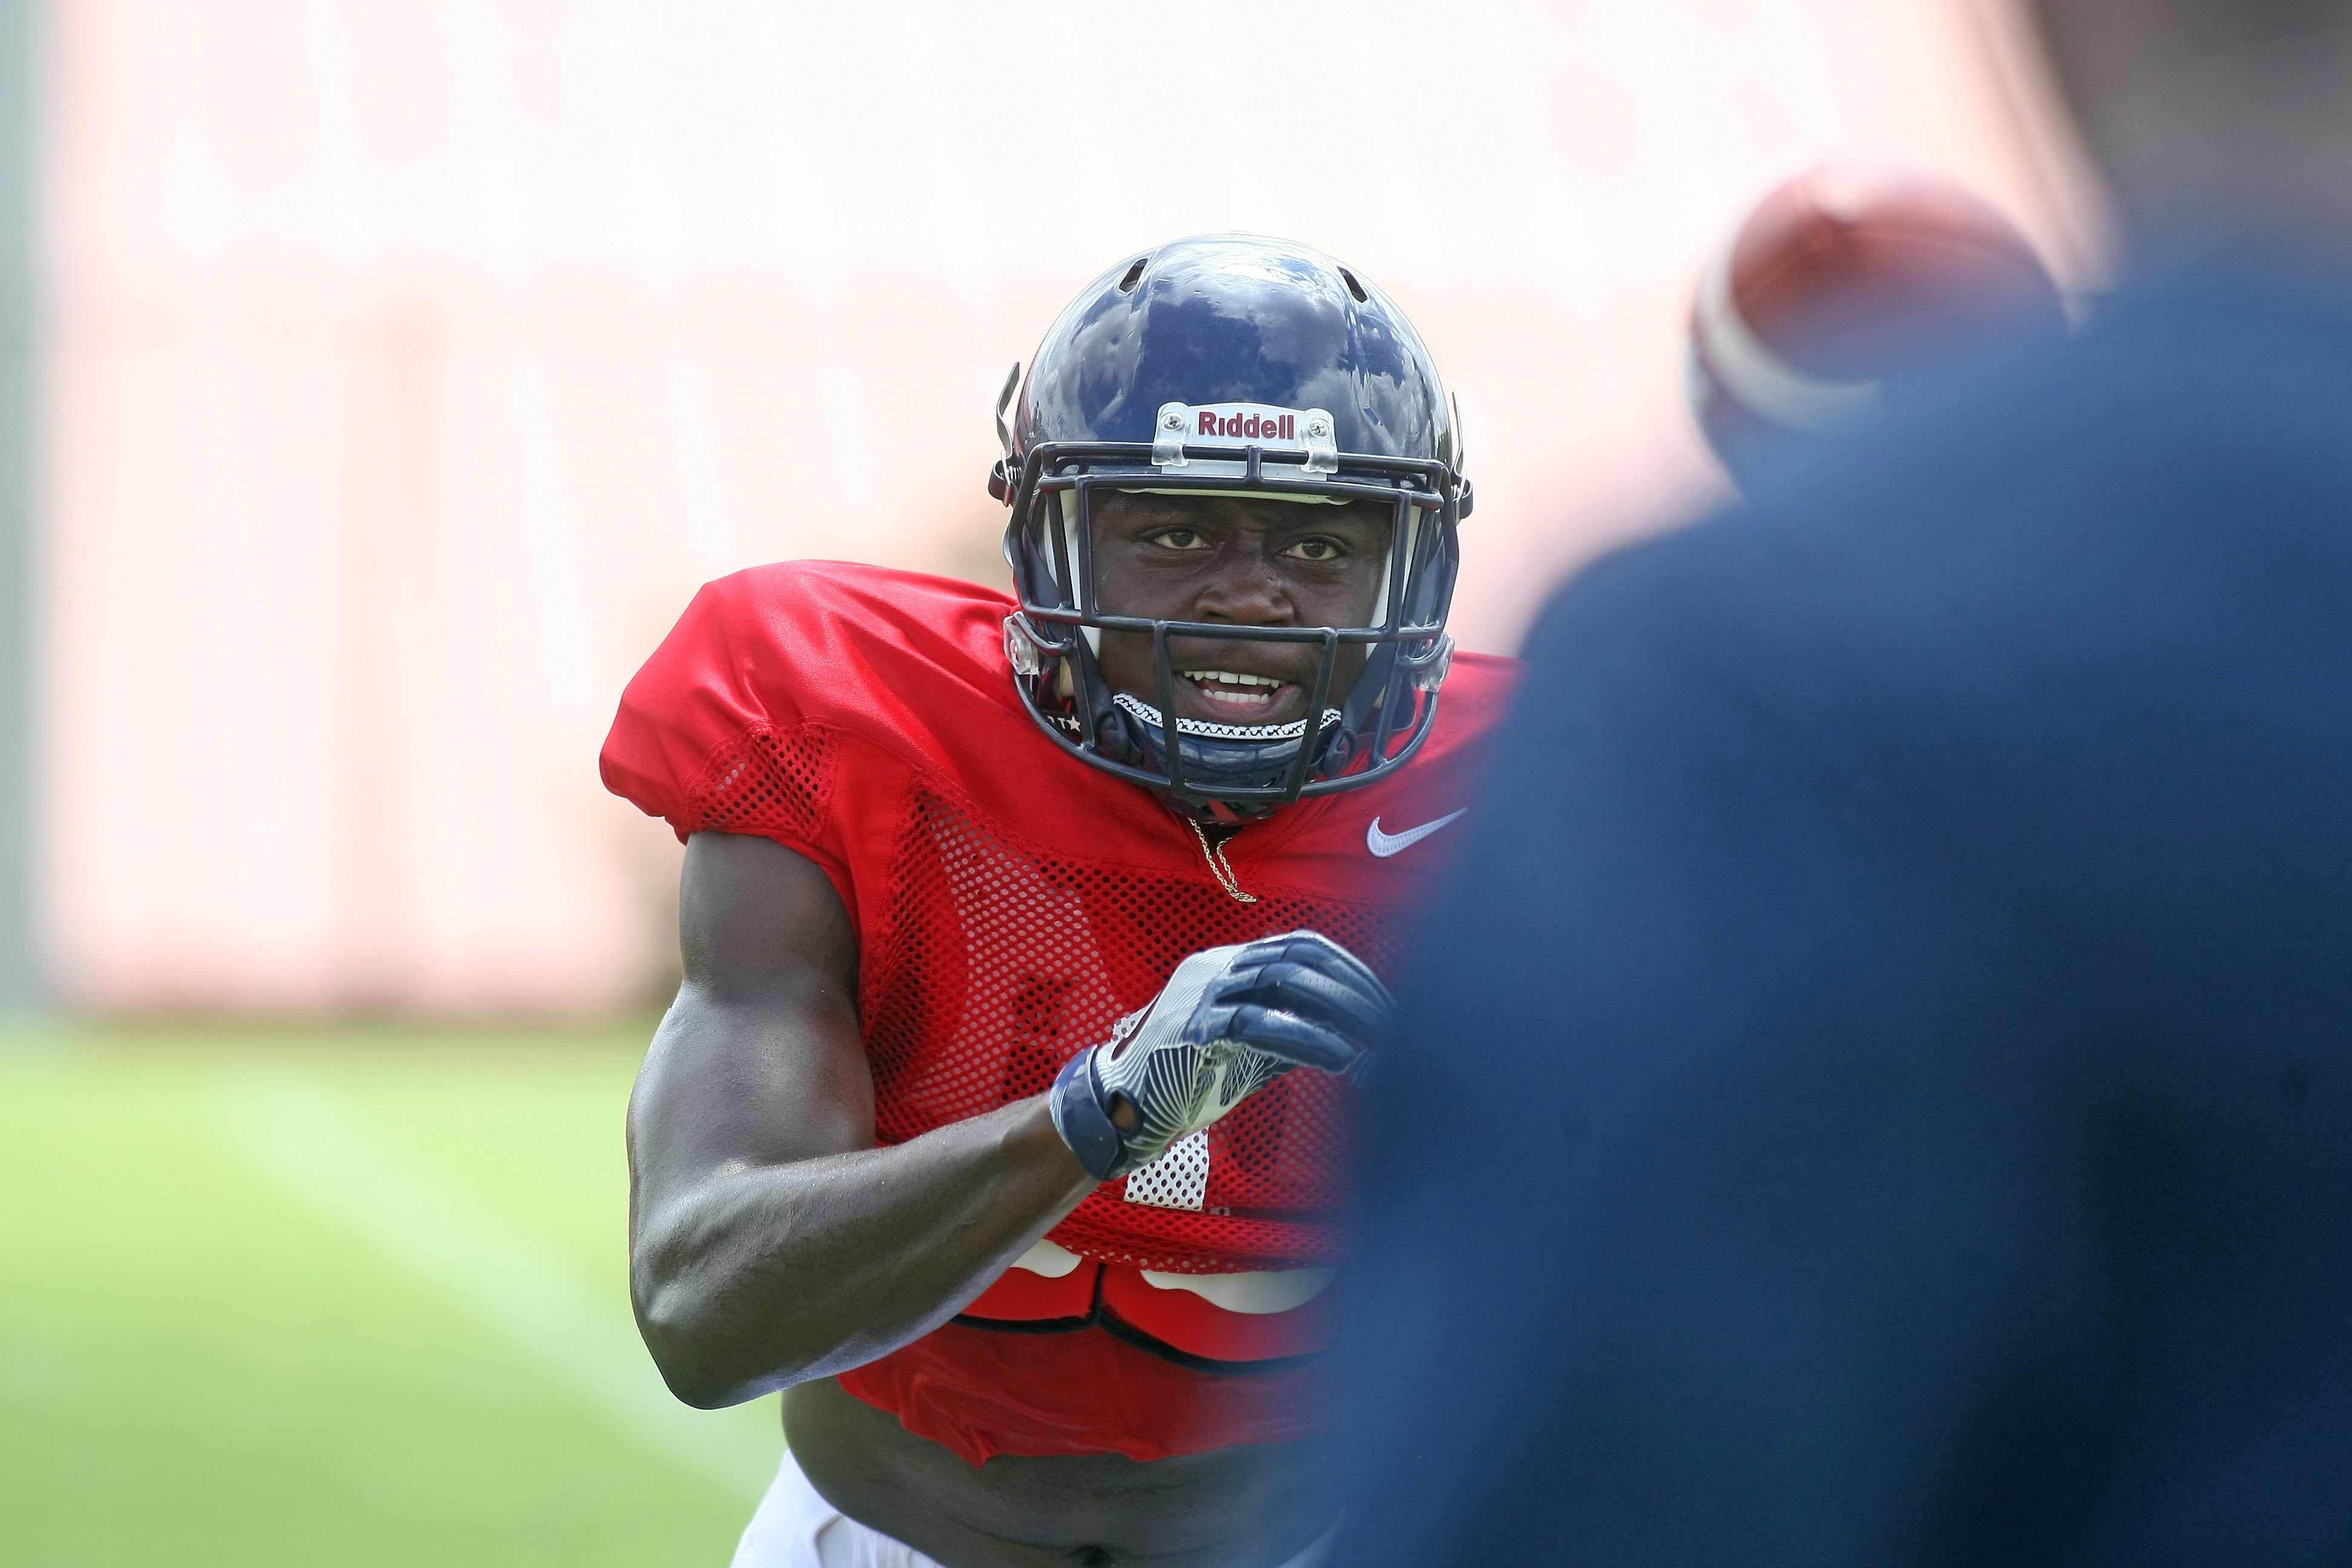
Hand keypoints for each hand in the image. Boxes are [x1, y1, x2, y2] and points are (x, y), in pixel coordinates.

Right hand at [1049, 930, 1394, 1180]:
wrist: (1122, 1112)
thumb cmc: (1189, 1080)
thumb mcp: (1251, 1049)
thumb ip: (1295, 1032)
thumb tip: (1357, 1036)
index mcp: (1229, 963)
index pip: (1302, 945)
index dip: (1350, 970)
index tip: (1387, 1002)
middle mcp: (1216, 966)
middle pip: (1300, 958)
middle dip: (1354, 990)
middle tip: (1394, 1025)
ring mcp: (1200, 992)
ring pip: (1282, 981)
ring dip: (1338, 1011)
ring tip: (1375, 1043)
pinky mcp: (1192, 1027)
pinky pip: (1257, 1022)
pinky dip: (1305, 1038)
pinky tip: (1338, 1058)